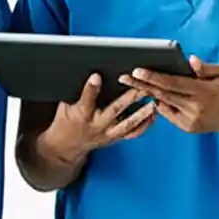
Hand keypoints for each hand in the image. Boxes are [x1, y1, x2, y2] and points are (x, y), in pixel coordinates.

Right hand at [42, 74, 156, 163]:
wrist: (66, 147)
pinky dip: (145, 124)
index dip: (91, 88)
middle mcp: (96, 125)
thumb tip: (87, 71)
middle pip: (114, 111)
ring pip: (128, 124)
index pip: (86, 100)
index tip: (97, 75)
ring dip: (142, 113)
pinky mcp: (115, 139)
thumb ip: (77, 91)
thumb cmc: (66, 120)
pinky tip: (154, 113)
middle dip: (129, 98)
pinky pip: (132, 134)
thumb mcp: (65, 104)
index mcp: (81, 115)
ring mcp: (107, 134)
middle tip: (141, 85)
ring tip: (153, 101)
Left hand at [120, 55, 218, 134]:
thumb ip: (205, 68)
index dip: (153, 77)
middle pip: (162, 95)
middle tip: (123, 77)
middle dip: (141, 85)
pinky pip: (169, 113)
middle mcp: (194, 108)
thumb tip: (189, 60)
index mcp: (203, 92)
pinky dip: (160, 103)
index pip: (173, 83)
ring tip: (132, 83)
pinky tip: (151, 94)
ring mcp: (190, 120)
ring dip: (148, 94)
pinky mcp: (188, 127)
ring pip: (164, 105)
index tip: (137, 71)